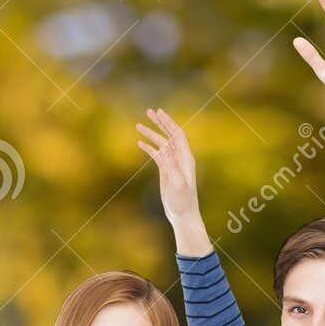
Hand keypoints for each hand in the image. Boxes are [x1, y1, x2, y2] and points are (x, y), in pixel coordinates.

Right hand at [136, 108, 200, 226]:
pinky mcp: (166, 171)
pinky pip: (157, 154)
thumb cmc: (183, 202)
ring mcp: (173, 164)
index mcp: (186, 158)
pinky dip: (149, 147)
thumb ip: (172, 168)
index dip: (169, 123)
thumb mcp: (178, 185)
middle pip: (170, 135)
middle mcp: (180, 158)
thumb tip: (164, 151)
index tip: (159, 113)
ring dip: (151, 134)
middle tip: (149, 111)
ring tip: (138, 125)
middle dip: (160, 123)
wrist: (183, 215)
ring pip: (161, 144)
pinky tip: (140, 142)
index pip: (177, 135)